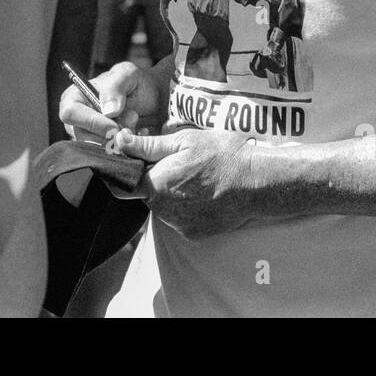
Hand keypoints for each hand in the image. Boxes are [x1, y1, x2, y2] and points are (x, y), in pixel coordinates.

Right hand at [58, 60, 170, 145]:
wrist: (156, 100)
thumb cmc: (138, 83)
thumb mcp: (128, 74)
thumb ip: (115, 87)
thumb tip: (108, 111)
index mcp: (74, 98)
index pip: (70, 113)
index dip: (91, 122)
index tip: (114, 126)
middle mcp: (77, 121)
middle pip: (83, 137)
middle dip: (110, 134)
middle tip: (132, 123)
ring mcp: (89, 139)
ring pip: (98, 149)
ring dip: (120, 142)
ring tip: (136, 125)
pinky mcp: (104, 151)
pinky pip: (111, 158)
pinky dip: (127, 150)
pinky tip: (139, 136)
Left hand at [113, 128, 263, 238]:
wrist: (257, 182)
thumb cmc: (221, 155)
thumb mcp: (184, 141)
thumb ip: (148, 145)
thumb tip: (119, 141)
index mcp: (155, 185)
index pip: (123, 184)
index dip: (125, 170)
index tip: (136, 158)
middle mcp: (162, 211)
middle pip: (145, 193)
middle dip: (154, 177)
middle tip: (177, 160)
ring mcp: (178, 225)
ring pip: (163, 205)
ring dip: (170, 191)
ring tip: (195, 174)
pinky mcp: (193, 234)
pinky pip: (179, 218)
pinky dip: (186, 205)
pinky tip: (204, 191)